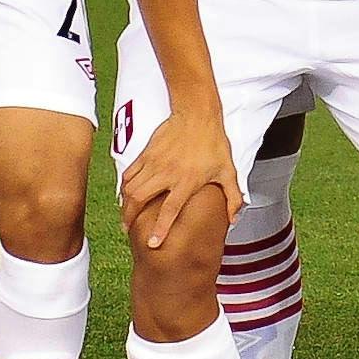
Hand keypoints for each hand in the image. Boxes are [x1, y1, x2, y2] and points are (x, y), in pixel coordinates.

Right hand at [119, 104, 241, 249]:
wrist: (197, 114)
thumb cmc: (214, 142)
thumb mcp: (227, 170)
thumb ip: (232, 196)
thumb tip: (234, 219)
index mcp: (187, 181)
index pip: (169, 210)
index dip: (160, 229)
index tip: (153, 243)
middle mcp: (167, 174)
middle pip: (140, 200)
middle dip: (131, 218)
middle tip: (129, 230)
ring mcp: (154, 163)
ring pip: (131, 188)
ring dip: (125, 205)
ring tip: (125, 216)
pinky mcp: (146, 153)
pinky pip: (129, 173)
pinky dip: (124, 186)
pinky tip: (125, 195)